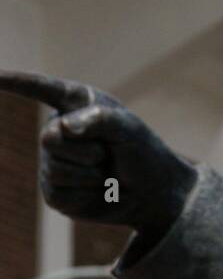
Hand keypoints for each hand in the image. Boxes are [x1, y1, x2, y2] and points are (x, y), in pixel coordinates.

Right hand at [0, 71, 197, 242]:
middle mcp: (57, 130)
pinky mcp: (55, 193)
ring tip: (106, 174)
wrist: (153, 194)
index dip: (13, 82)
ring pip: (55, 170)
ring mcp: (51, 163)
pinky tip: (98, 191)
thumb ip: (99, 118)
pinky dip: (86, 196)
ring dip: (90, 176)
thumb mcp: (128, 128)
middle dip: (86, 152)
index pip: (37, 87)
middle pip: (50, 139)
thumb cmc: (142, 153)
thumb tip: (63, 129)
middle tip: (108, 156)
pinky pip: (59, 194)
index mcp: (73, 103)